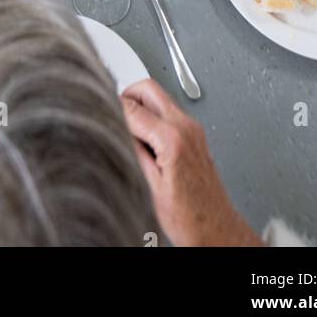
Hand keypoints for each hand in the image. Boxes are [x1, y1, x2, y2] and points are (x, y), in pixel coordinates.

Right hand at [121, 78, 262, 246]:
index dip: (112, 110)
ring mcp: (193, 129)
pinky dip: (152, 116)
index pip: (132, 107)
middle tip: (113, 116)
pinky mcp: (195, 134)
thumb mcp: (149, 186)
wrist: (216, 229)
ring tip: (129, 134)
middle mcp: (186, 127)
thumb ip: (133, 150)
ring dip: (140, 106)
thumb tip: (116, 126)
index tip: (101, 116)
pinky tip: (145, 141)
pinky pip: (168, 111)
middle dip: (126, 97)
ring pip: (158, 96)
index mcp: (173, 139)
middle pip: (148, 88)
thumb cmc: (188, 218)